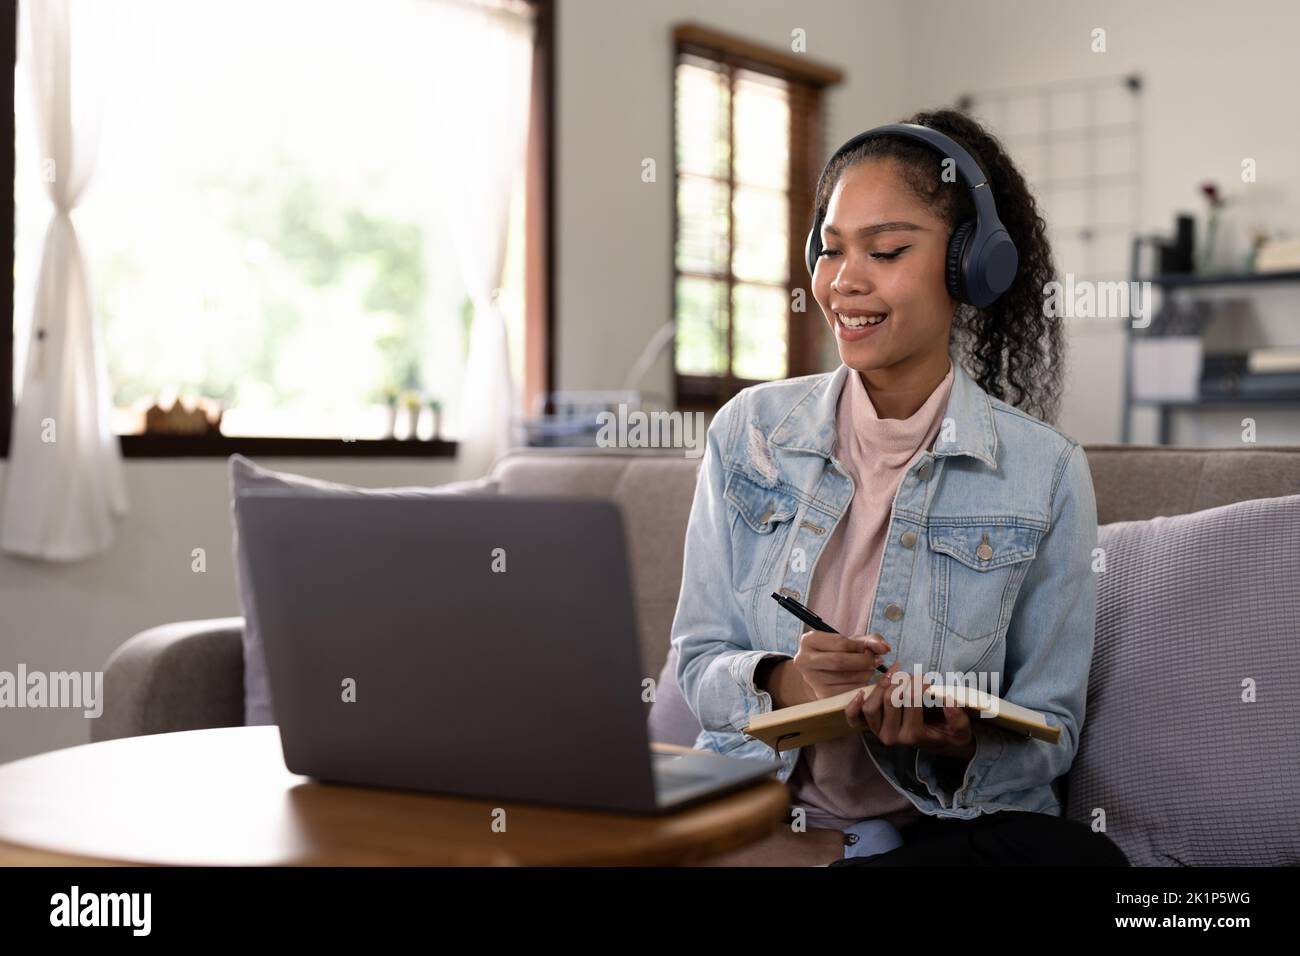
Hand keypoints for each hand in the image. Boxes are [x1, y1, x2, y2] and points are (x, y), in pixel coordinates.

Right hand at [789, 629, 890, 700]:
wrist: (822, 674)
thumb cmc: (839, 653)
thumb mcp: (850, 642)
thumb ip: (870, 640)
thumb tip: (885, 647)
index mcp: (808, 641)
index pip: (840, 643)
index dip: (861, 647)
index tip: (874, 649)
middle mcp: (804, 660)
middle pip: (840, 661)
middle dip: (864, 661)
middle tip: (877, 661)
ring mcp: (812, 679)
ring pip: (846, 678)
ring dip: (865, 674)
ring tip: (869, 670)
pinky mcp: (822, 695)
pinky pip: (848, 692)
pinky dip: (862, 687)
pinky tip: (864, 681)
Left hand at [845, 667, 975, 761]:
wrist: (937, 743)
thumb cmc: (948, 733)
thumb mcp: (960, 730)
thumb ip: (957, 718)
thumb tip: (950, 700)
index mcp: (914, 736)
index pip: (911, 701)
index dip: (918, 685)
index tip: (927, 679)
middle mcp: (893, 737)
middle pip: (890, 700)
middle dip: (902, 681)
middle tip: (912, 674)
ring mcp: (879, 732)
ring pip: (872, 705)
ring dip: (882, 685)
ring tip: (896, 673)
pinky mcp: (870, 727)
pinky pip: (855, 717)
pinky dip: (854, 704)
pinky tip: (862, 690)